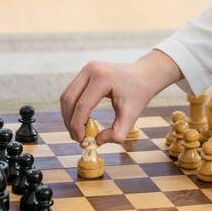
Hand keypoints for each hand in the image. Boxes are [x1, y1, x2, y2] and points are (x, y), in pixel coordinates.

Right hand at [59, 49, 182, 143]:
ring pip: (67, 96)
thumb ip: (117, 133)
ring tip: (78, 131)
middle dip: (70, 122)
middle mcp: (90, 70)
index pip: (82, 105)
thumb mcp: (132, 115)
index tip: (81, 140)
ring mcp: (86, 69)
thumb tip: (97, 141)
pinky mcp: (85, 72)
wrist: (145, 75)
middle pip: (69, 99)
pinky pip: (71, 92)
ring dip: (68, 115)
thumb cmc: (139, 93)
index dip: (78, 125)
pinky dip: (72, 108)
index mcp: (102, 78)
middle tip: (77, 138)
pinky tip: (80, 120)